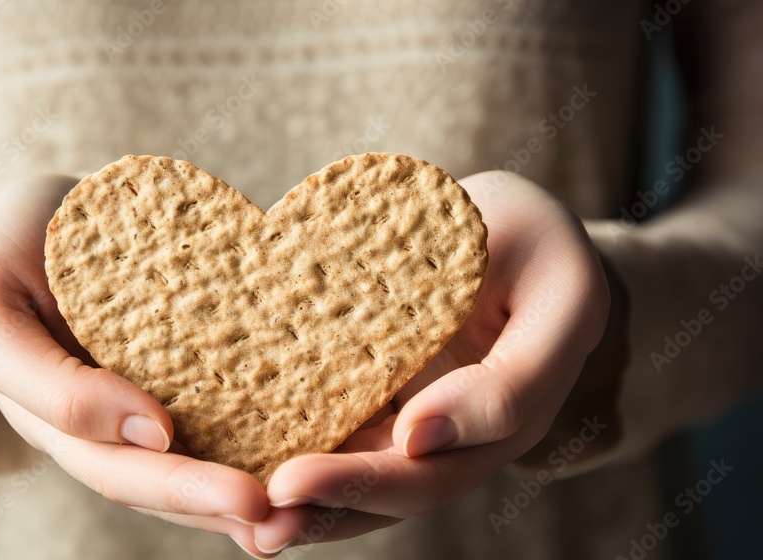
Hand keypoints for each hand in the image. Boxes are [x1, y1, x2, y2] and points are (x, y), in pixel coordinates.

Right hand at [0, 176, 270, 552]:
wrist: (37, 217)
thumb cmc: (2, 250)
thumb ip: (47, 380)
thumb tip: (152, 433)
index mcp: (45, 416)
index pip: (103, 461)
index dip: (161, 474)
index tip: (213, 467)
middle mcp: (90, 425)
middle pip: (152, 476)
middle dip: (207, 497)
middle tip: (269, 512)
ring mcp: (130, 403)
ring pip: (186, 460)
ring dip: (235, 492)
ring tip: (297, 512)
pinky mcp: (172, 375)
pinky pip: (212, 414)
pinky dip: (253, 439)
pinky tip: (303, 454)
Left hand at [251, 171, 611, 554]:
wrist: (513, 226)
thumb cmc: (539, 244)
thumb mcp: (561, 295)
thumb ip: (511, 381)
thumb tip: (417, 440)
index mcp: (509, 420)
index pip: (436, 471)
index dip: (366, 480)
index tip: (298, 478)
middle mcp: (463, 436)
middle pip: (389, 491)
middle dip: (322, 504)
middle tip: (260, 511)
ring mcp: (420, 419)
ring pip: (360, 475)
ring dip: (305, 503)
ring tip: (245, 520)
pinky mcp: (382, 394)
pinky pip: (339, 430)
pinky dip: (296, 449)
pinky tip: (246, 464)